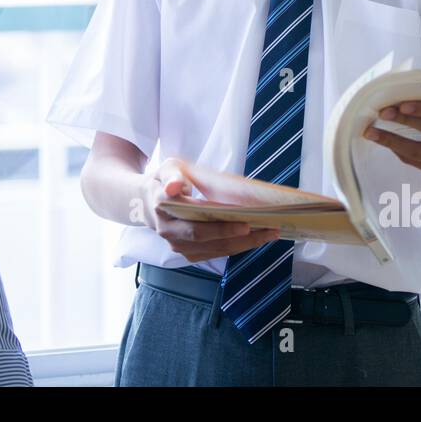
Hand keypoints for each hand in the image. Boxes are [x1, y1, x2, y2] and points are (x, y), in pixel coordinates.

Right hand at [142, 158, 280, 262]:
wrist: (150, 201)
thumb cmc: (166, 180)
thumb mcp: (167, 168)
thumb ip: (172, 175)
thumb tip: (173, 187)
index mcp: (163, 209)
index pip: (194, 224)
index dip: (220, 227)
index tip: (245, 222)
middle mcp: (169, 232)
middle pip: (207, 240)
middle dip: (240, 236)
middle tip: (267, 228)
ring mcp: (178, 246)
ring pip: (214, 250)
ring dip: (244, 244)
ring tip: (269, 233)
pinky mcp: (188, 253)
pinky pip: (216, 253)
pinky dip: (237, 247)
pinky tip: (256, 238)